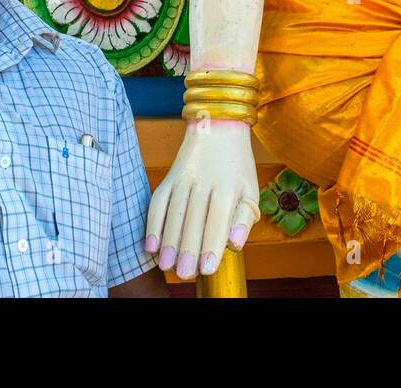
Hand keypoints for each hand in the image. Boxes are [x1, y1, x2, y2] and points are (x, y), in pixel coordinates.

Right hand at [144, 119, 260, 279]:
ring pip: (174, 212)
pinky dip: (153, 224)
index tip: (206, 269)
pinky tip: (150, 246)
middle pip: (194, 218)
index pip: (218, 219)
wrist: (218, 127)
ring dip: (168, 241)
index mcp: (229, 187)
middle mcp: (205, 181)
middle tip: (183, 274)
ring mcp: (184, 177)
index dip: (211, 245)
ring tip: (166, 265)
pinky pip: (158, 201)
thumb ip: (244, 218)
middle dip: (188, 249)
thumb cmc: (237, 166)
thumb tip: (236, 244)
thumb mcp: (250, 189)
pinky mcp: (170, 176)